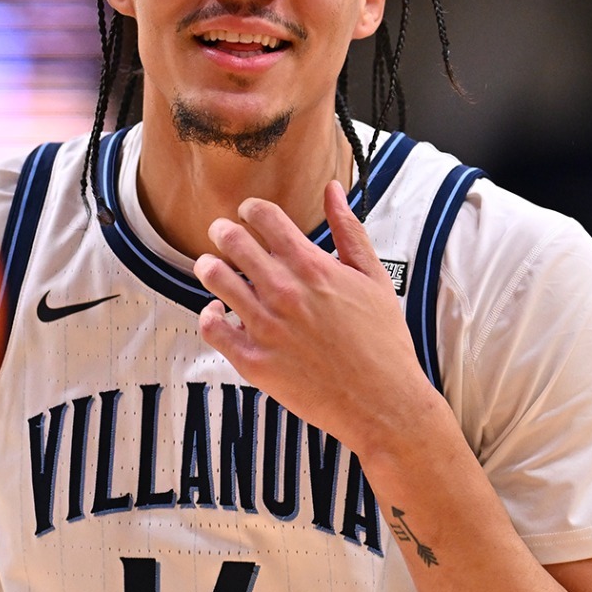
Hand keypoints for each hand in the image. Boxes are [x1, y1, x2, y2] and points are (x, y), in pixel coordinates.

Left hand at [193, 181, 438, 458]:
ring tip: (212, 267)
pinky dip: (208, 314)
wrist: (382, 401)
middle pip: (232, 241)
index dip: (250, 209)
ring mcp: (265, 327)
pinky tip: (217, 311)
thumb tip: (333, 190)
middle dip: (223, 232)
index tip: (248, 213)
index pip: (264, 217)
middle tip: (223, 234)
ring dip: (209, 266)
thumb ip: (349, 231)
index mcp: (312, 267)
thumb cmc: (383, 341)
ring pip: (215, 278)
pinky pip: (212, 327)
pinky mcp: (253, 361)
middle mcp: (284, 291)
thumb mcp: (374, 277)